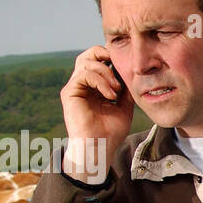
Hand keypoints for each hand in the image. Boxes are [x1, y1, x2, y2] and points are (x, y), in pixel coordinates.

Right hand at [60, 45, 134, 181]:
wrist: (100, 147)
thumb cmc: (111, 132)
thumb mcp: (124, 106)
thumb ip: (126, 90)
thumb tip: (132, 73)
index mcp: (94, 86)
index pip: (99, 60)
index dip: (112, 59)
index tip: (127, 70)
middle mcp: (83, 84)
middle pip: (89, 55)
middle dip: (106, 55)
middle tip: (120, 68)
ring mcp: (75, 87)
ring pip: (87, 62)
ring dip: (106, 72)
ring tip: (117, 90)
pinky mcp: (69, 92)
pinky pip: (84, 74)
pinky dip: (100, 81)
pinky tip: (111, 95)